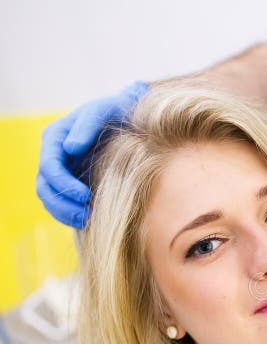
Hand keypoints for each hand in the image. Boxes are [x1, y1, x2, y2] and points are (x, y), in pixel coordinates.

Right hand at [36, 81, 148, 227]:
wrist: (132, 118)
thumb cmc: (116, 110)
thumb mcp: (103, 110)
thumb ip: (87, 125)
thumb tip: (70, 148)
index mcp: (55, 138)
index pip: (49, 167)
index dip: (63, 184)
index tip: (84, 195)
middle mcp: (56, 157)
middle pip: (45, 188)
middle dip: (62, 204)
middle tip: (86, 215)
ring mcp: (64, 172)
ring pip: (52, 199)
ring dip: (65, 213)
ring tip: (88, 220)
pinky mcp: (76, 183)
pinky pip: (66, 204)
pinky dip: (73, 214)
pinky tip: (91, 220)